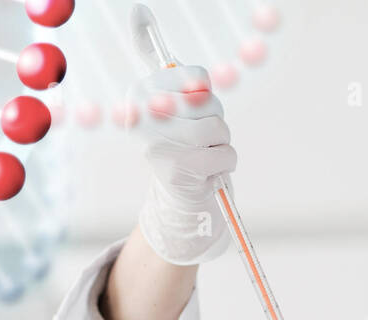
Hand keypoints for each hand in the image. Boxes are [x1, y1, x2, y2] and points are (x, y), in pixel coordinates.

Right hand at [130, 65, 236, 265]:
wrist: (180, 195)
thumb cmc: (186, 147)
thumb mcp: (185, 110)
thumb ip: (192, 88)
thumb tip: (199, 87)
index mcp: (141, 94)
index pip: (197, 76)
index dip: (206, 96)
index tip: (193, 113)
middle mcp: (143, 116)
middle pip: (209, 101)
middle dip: (215, 119)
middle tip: (202, 138)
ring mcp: (159, 142)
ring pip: (217, 127)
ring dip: (221, 142)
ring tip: (204, 153)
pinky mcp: (178, 168)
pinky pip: (224, 154)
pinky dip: (226, 162)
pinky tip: (209, 170)